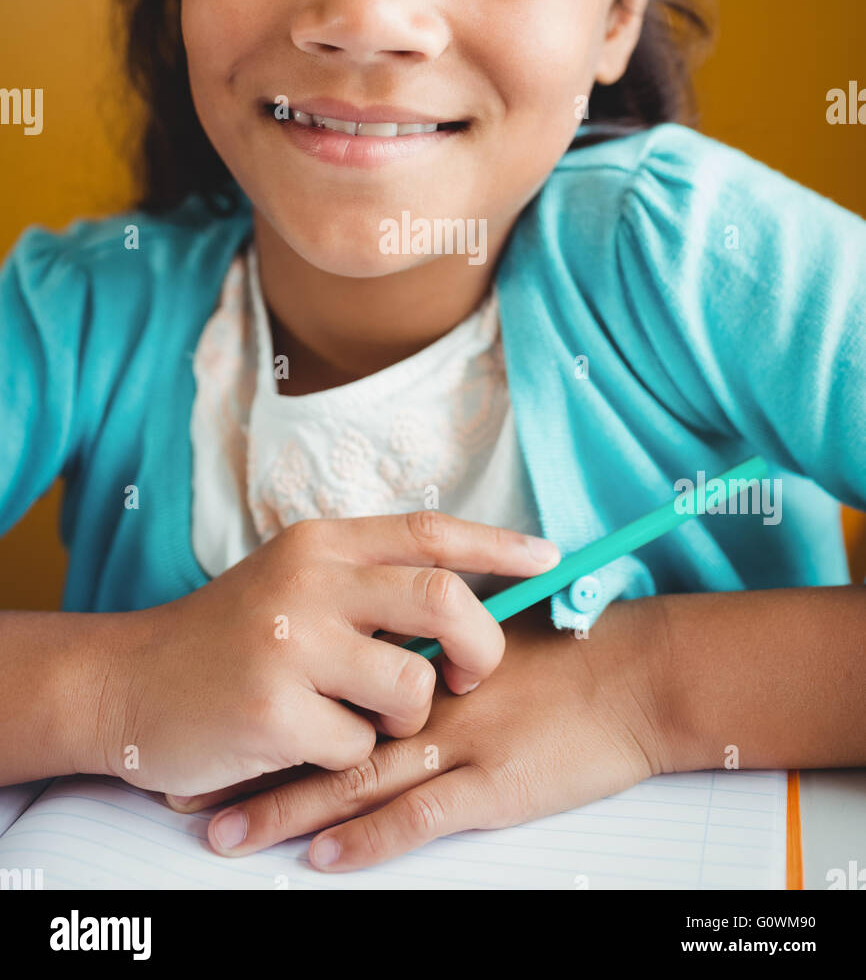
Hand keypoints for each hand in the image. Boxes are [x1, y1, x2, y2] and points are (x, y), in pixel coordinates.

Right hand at [105, 511, 559, 797]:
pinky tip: (306, 741)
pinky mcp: (270, 711)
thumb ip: (366, 580)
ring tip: (366, 716)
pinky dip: (349, 754)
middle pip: (444, 599)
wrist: (130, 683)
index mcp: (321, 543)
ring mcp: (289, 644)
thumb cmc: (229, 635)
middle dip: (481, 646)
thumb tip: (465, 595)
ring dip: (408, 716)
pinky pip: (357, 746)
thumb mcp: (293, 581)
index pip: (431, 531)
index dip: (499, 544)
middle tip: (476, 677)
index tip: (550, 555)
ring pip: (412, 685)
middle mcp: (309, 581)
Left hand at [169, 597, 669, 868]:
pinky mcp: (495, 783)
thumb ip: (437, 634)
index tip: (213, 719)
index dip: (271, 697)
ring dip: (287, 809)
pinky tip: (325, 860)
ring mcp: (459, 737)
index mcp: (426, 644)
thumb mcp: (497, 622)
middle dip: (254, 761)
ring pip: (355, 774)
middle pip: (323, 727)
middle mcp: (429, 689)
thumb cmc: (576, 646)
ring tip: (225, 834)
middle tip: (188, 791)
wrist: (640, 674)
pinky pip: (421, 813)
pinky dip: (371, 839)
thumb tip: (386, 644)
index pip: (330, 669)